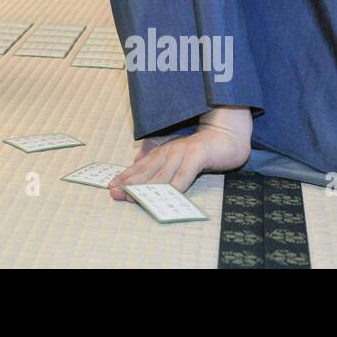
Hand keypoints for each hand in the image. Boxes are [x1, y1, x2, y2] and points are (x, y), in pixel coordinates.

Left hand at [108, 106, 252, 201]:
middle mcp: (167, 152)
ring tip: (135, 198)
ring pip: (162, 175)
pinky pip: (185, 175)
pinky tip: (169, 196)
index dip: (124, 178)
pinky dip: (176, 186)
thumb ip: (158, 163)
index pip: (139, 168)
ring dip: (148, 188)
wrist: (225, 138)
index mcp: (161, 153)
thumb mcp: (176, 158)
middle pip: (146, 172)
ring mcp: (182, 153)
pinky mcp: (197, 156)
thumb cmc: (200, 152)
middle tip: (116, 194)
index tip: (110, 187)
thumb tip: (137, 165)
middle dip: (130, 184)